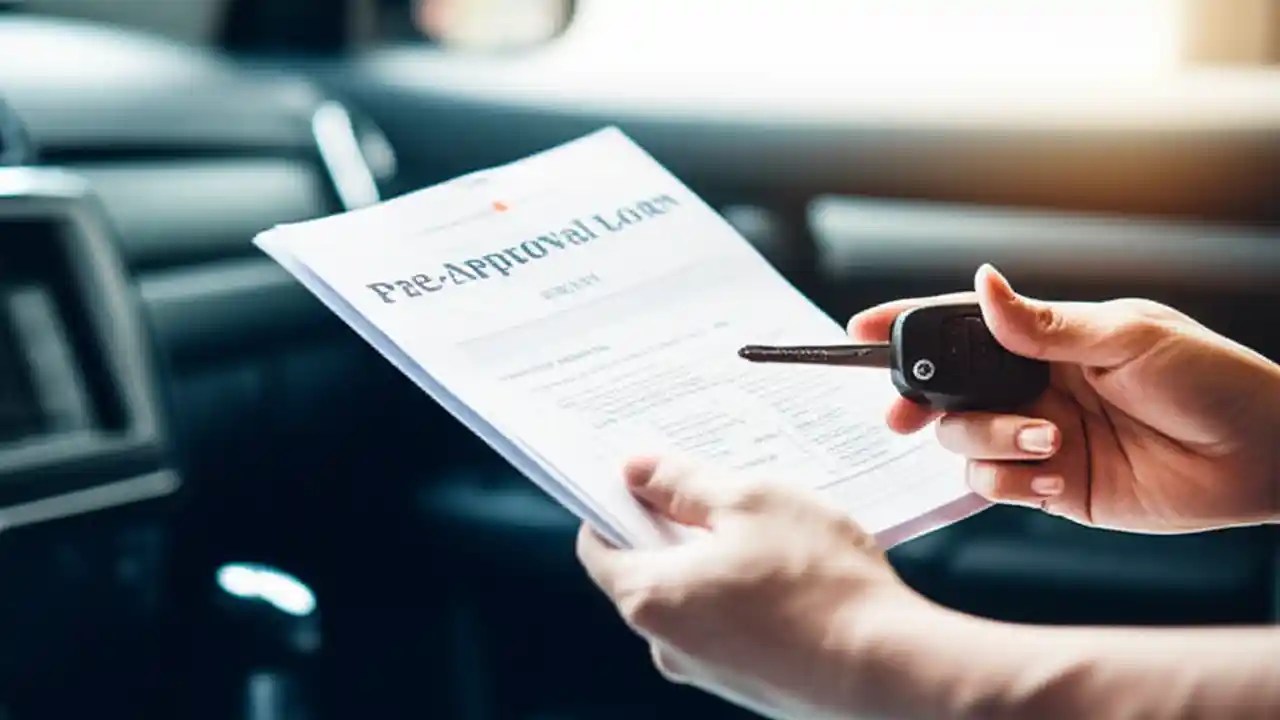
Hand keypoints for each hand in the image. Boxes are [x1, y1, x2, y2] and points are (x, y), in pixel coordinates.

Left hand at [576, 456, 939, 719]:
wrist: (890, 669)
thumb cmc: (820, 581)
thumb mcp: (750, 502)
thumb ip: (683, 483)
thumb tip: (637, 471)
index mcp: (649, 597)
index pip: (598, 544)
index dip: (615, 502)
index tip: (642, 475)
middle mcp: (666, 644)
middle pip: (646, 569)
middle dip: (674, 526)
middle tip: (717, 489)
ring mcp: (707, 670)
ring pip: (692, 597)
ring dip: (716, 559)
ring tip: (767, 528)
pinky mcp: (747, 683)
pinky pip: (727, 624)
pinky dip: (743, 593)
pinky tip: (788, 569)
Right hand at [847, 265, 1279, 532]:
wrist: (1265, 457)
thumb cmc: (1215, 380)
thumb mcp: (1127, 337)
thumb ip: (1043, 324)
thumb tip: (985, 283)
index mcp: (1049, 339)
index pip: (964, 325)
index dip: (908, 325)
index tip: (862, 329)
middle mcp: (1036, 386)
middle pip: (946, 390)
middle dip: (918, 400)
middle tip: (907, 413)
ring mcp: (1040, 436)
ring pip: (964, 440)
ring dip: (989, 441)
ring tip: (1047, 439)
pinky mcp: (1052, 485)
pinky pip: (995, 485)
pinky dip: (1008, 482)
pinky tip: (1052, 473)